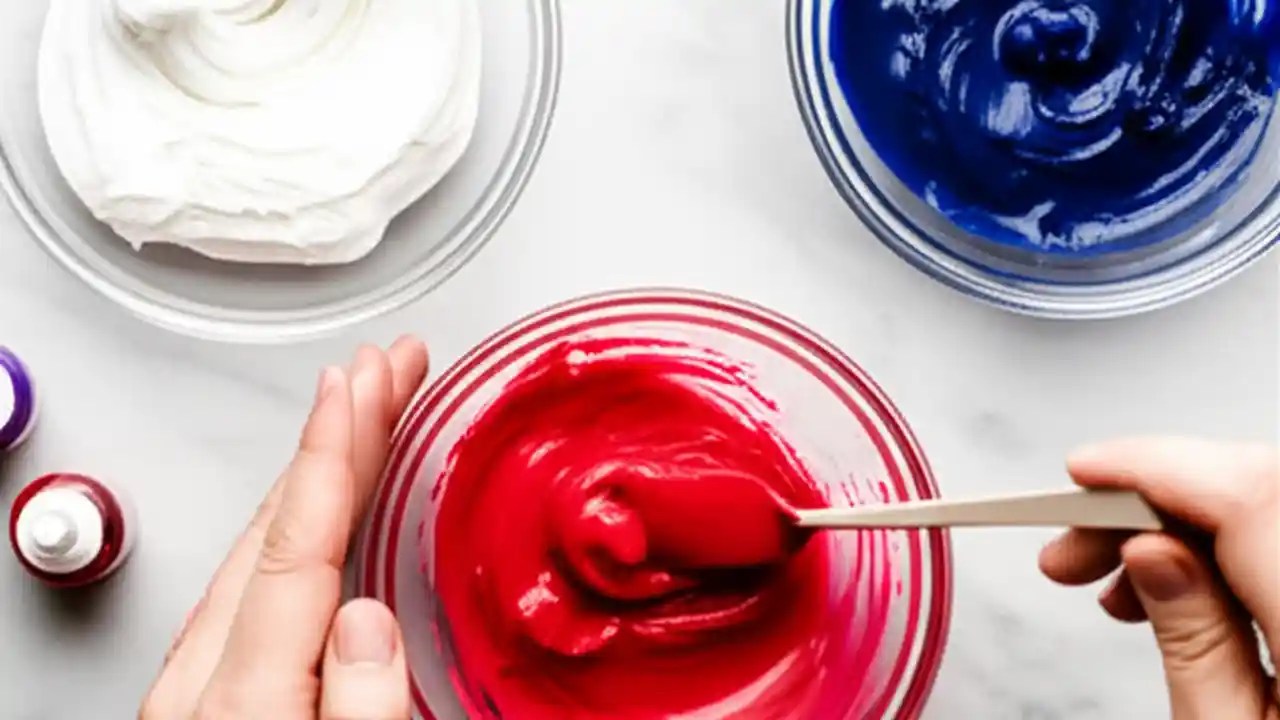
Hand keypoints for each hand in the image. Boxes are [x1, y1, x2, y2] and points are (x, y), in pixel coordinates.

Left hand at [141, 338, 429, 719]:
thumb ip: (359, 711)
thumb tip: (368, 623)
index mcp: (244, 700)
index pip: (295, 548)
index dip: (328, 453)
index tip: (357, 384)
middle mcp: (206, 680)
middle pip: (277, 526)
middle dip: (339, 431)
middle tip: (387, 369)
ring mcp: (199, 684)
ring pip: (263, 547)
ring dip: (321, 468)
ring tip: (371, 413)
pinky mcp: (210, 696)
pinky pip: (257, 581)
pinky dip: (298, 521)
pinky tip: (324, 504)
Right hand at [1040, 437, 1278, 719]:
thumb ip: (1196, 644)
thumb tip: (1151, 553)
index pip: (1251, 499)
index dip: (1158, 468)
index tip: (1084, 473)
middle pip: (1266, 488)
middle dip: (1158, 498)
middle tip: (1078, 548)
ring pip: (1275, 506)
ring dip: (1186, 526)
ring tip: (1115, 586)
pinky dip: (1229, 548)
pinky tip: (1179, 589)